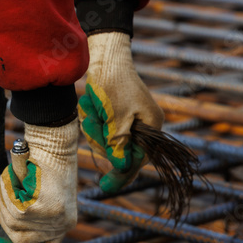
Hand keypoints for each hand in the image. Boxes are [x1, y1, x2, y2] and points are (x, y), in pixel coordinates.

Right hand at [0, 120, 77, 242]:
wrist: (55, 145)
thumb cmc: (47, 166)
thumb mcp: (44, 195)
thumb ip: (32, 218)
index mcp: (66, 223)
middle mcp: (63, 225)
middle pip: (20, 239)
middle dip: (6, 218)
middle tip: (7, 197)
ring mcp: (53, 220)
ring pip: (12, 222)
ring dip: (5, 201)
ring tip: (13, 181)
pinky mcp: (41, 210)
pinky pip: (12, 209)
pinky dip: (6, 193)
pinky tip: (13, 178)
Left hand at [77, 31, 163, 192]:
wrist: (104, 55)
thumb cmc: (113, 84)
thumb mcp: (116, 118)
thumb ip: (119, 144)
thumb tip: (121, 168)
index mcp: (152, 125)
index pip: (138, 158)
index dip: (121, 173)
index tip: (105, 187)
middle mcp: (143, 124)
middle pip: (119, 150)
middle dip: (102, 138)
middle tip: (94, 121)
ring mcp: (129, 118)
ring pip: (106, 139)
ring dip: (94, 127)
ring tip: (92, 109)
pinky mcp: (114, 112)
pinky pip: (101, 128)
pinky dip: (92, 119)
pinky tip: (91, 105)